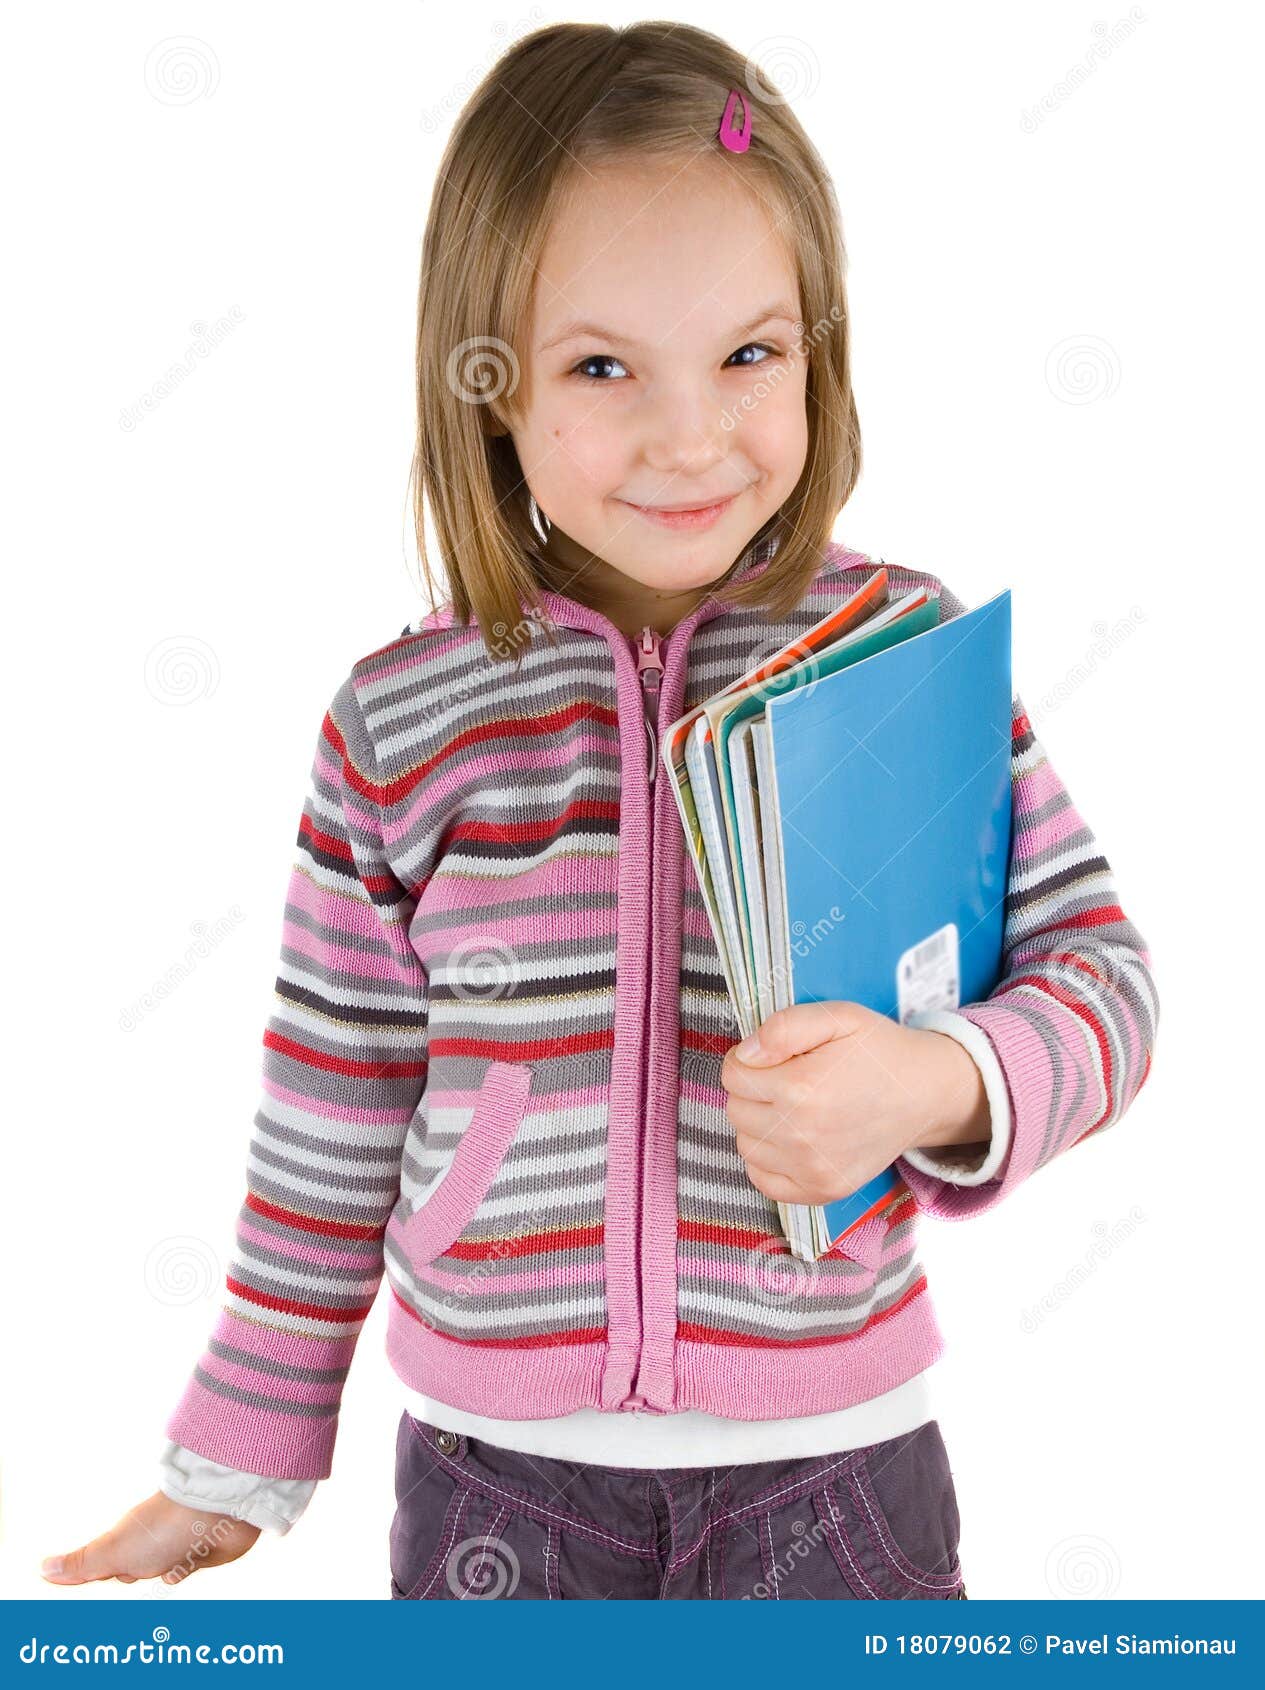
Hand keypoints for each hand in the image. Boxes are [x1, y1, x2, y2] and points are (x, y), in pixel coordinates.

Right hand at [41, 1491, 261, 1588]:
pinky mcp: (201, 1548)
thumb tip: (43, 1568)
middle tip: (137, 1569)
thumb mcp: (115, 1550)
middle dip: (131, 1572)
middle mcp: (151, 1538)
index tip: (103, 1572)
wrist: (218, 1511)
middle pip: (133, 1566)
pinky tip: (183, 1568)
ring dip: (160, 1572)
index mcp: (127, 1537)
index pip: (106, 1562)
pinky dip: (183, 1569)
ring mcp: (177, 1541)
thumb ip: (83, 1563)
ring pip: (160, 1566)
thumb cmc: (164, 1529)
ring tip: (166, 1566)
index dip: (103, 1570)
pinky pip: (187, 1565)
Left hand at [720, 1001, 990, 1206]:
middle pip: (736, 1109)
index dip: (748, 1059)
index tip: (774, 1057)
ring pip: (745, 1143)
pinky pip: (762, 1179)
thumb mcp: (837, 1016)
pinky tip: (792, 1139)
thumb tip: (746, 1054)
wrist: (924, 1093)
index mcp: (801, 1088)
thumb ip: (785, 1026)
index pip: (733, 1074)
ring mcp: (812, 1169)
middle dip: (753, 1090)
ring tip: (794, 1108)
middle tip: (788, 1079)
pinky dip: (767, 1160)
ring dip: (759, 1123)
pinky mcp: (822, 1190)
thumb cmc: (878, 1051)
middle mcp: (802, 1135)